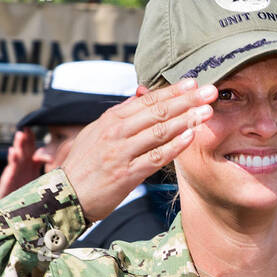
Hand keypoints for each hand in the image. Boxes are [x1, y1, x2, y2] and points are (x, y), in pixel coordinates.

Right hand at [0, 129, 39, 203]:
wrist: (9, 208)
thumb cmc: (23, 192)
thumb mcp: (35, 178)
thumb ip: (39, 166)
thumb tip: (49, 156)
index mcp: (28, 165)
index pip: (30, 149)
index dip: (31, 139)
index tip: (32, 128)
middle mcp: (21, 167)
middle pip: (23, 150)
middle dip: (25, 138)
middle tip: (27, 127)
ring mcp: (14, 173)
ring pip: (17, 157)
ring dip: (18, 145)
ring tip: (20, 134)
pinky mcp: (8, 181)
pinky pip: (10, 170)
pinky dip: (12, 161)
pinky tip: (12, 152)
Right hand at [61, 78, 212, 221]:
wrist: (66, 195)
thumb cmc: (85, 164)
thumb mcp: (98, 132)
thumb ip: (121, 116)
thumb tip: (141, 95)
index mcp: (111, 119)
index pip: (147, 100)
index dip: (172, 90)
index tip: (192, 82)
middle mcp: (117, 132)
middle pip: (157, 111)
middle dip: (186, 100)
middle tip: (210, 91)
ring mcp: (122, 152)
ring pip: (159, 131)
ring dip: (186, 120)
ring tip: (207, 111)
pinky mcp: (127, 174)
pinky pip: (155, 157)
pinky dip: (174, 146)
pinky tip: (191, 136)